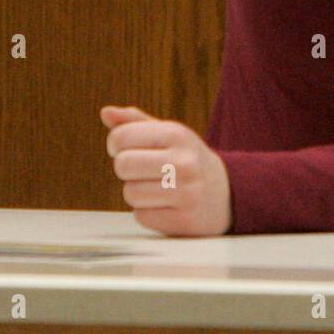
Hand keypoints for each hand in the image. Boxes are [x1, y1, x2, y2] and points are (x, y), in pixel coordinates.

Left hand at [100, 104, 232, 235]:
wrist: (227, 193)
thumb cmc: (187, 159)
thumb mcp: (168, 134)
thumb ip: (135, 123)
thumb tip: (106, 113)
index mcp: (176, 134)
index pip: (121, 136)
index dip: (116, 145)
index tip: (129, 149)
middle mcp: (184, 162)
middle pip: (123, 165)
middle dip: (126, 170)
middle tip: (144, 171)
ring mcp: (187, 192)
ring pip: (130, 193)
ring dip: (137, 193)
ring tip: (158, 188)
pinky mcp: (185, 220)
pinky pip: (142, 216)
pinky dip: (148, 212)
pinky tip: (166, 205)